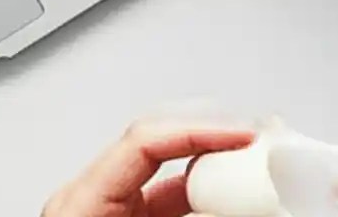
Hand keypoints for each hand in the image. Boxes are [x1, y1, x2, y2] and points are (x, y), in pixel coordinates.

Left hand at [43, 121, 254, 216]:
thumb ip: (192, 216)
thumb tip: (246, 206)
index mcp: (81, 198)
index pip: (147, 138)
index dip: (200, 130)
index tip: (243, 135)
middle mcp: (89, 196)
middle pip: (162, 146)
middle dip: (214, 141)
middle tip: (256, 144)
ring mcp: (104, 207)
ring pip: (169, 174)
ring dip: (213, 170)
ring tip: (250, 167)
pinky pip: (166, 197)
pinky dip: (200, 197)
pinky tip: (227, 199)